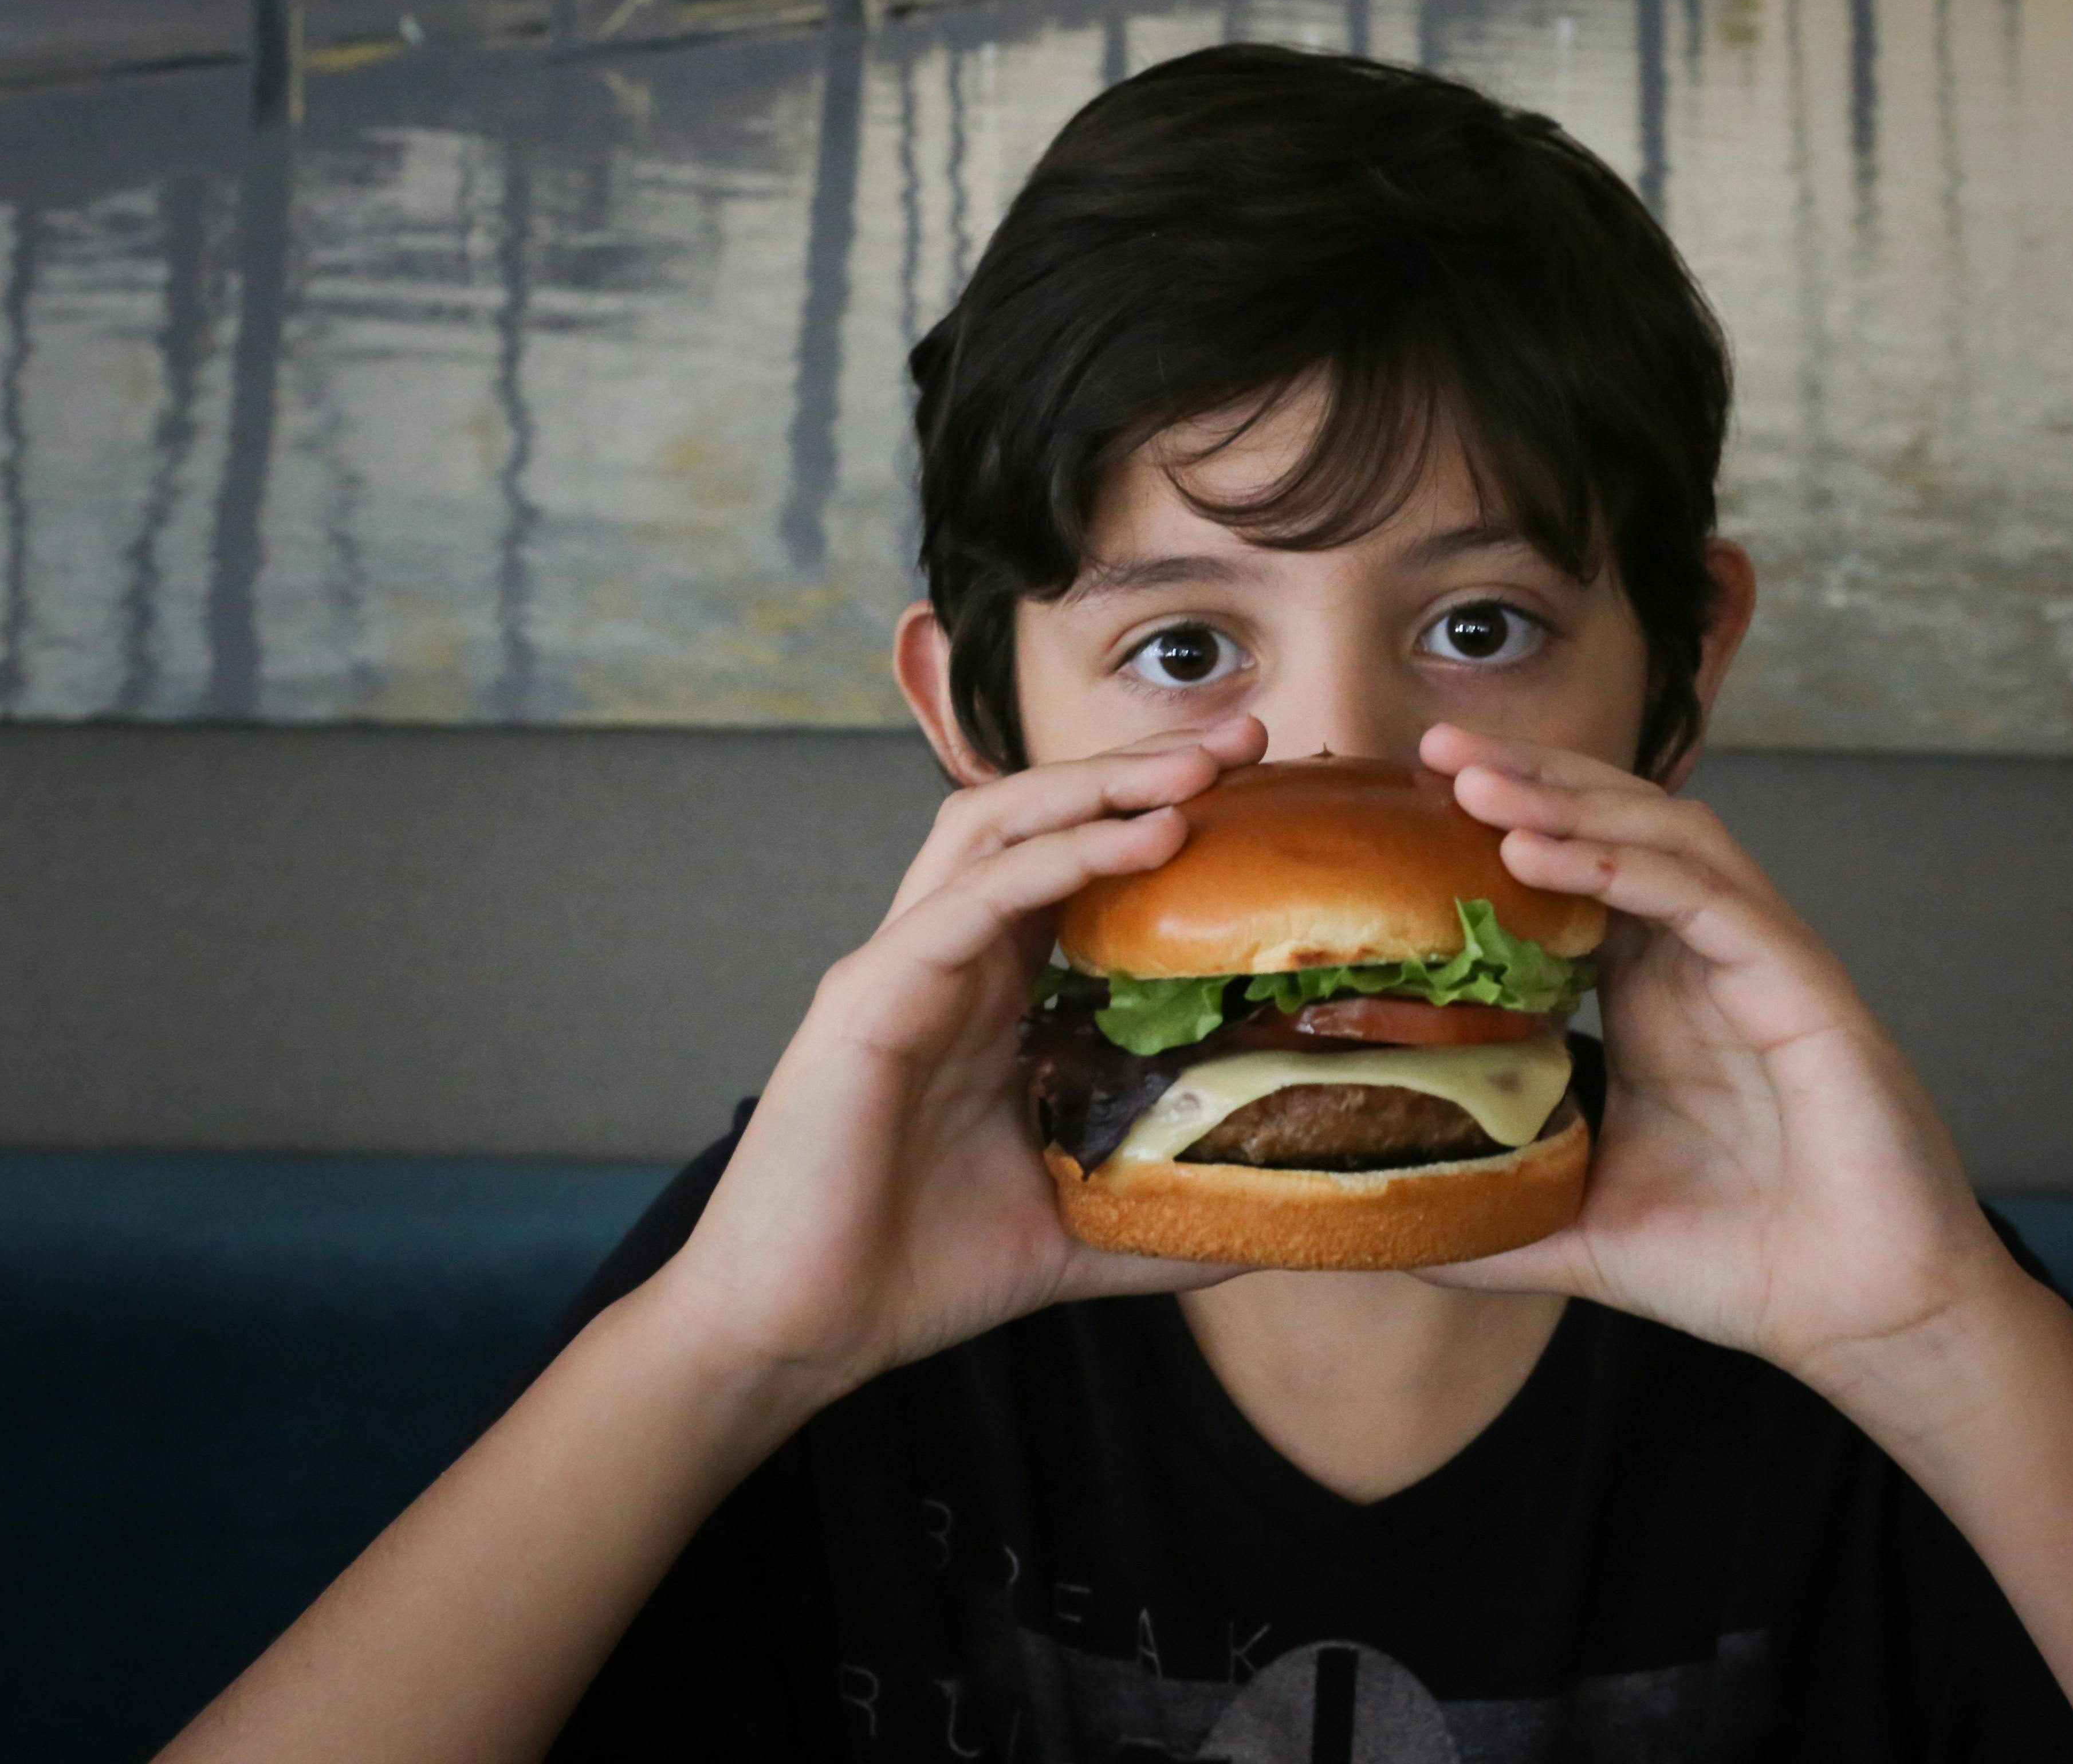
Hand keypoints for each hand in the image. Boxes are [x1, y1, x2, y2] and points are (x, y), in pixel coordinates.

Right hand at [638, 717, 1267, 1419]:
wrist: (798, 1331)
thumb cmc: (919, 1273)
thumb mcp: (1079, 1237)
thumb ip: (1165, 1218)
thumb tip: (1274, 1229)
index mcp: (989, 995)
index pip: (1078, 869)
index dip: (1160, 820)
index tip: (1261, 799)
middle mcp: (945, 959)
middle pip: (1042, 817)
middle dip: (1142, 769)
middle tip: (1248, 741)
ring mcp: (900, 967)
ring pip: (1000, 827)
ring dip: (1101, 786)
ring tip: (1199, 769)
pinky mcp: (868, 996)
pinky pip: (969, 899)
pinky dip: (1057, 859)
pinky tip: (1139, 840)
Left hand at [1414, 724, 2024, 1406]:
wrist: (1865, 1315)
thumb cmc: (1742, 1266)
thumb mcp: (1580, 1236)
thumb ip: (1491, 1225)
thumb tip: (1385, 1234)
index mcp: (1653, 995)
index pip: (1575, 871)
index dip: (1505, 825)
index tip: (1412, 800)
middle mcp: (1703, 961)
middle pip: (1616, 825)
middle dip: (1528, 777)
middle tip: (1432, 747)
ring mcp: (1759, 964)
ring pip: (1664, 838)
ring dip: (1570, 803)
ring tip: (1476, 785)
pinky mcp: (1803, 988)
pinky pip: (1710, 900)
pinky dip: (1628, 868)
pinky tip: (1545, 855)